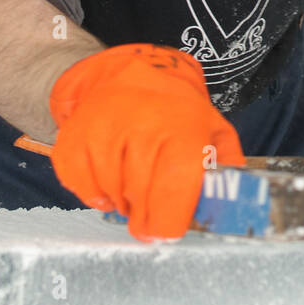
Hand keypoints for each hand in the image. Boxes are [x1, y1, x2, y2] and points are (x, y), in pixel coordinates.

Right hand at [49, 43, 244, 239]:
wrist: (132, 74)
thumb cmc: (176, 111)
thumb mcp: (214, 132)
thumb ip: (226, 171)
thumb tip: (230, 206)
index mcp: (182, 128)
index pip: (172, 191)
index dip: (168, 222)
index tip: (167, 229)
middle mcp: (140, 125)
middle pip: (139, 199)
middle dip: (146, 216)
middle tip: (151, 210)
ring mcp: (102, 130)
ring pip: (110, 195)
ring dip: (122, 202)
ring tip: (133, 183)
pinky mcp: (73, 138)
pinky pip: (81, 188)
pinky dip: (94, 193)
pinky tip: (109, 176)